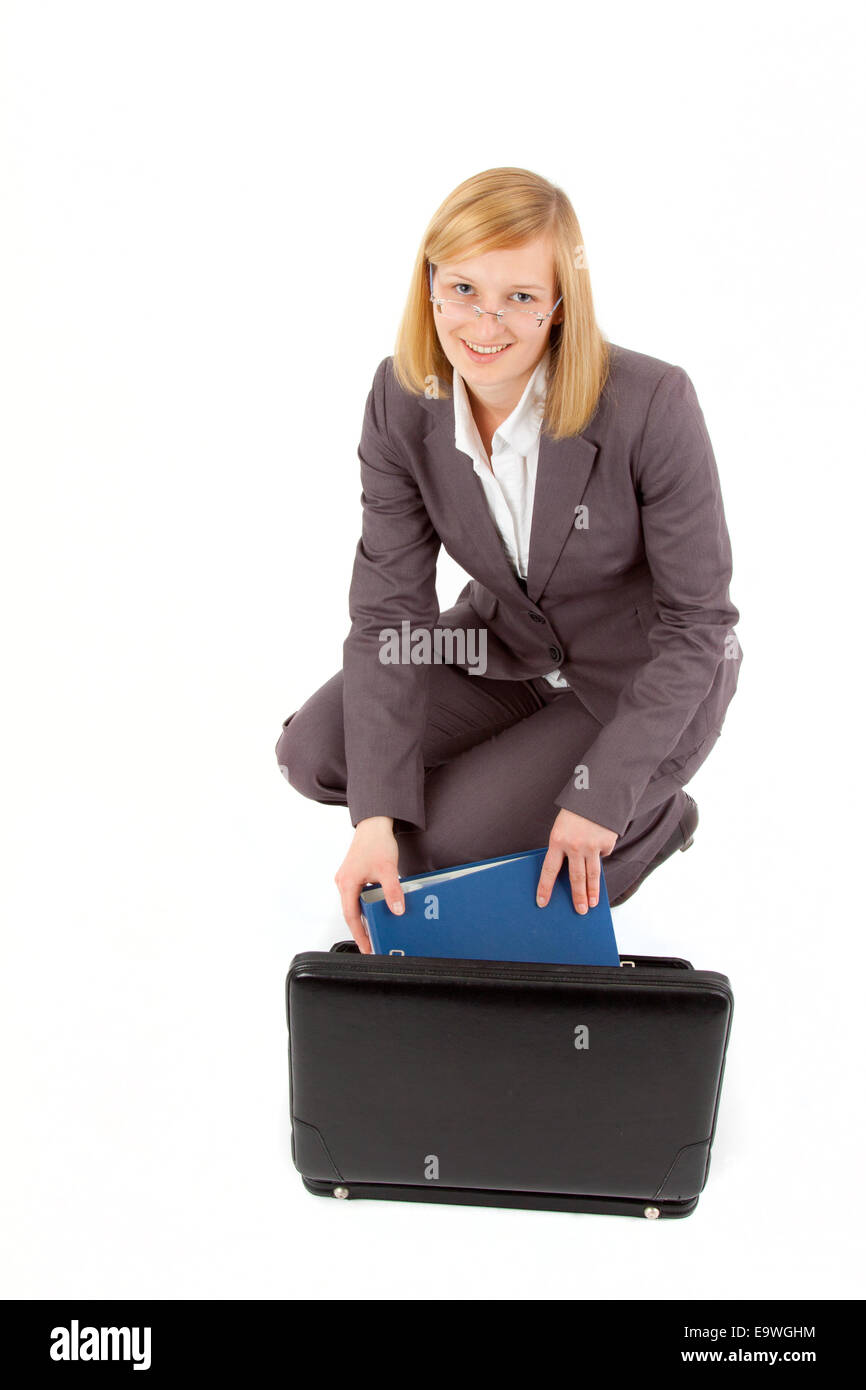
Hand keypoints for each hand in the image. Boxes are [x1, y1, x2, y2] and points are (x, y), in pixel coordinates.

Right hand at [333, 816, 404, 953]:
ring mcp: (347, 878)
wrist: (374, 824)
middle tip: (372, 943)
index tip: (367, 948)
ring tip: (374, 930)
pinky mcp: (353, 874)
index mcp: (347, 884)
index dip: (360, 935)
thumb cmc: (376, 842)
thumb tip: (397, 910)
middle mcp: (344, 882)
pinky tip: (375, 909)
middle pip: (351, 913)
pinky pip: (356, 896)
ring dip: (363, 917)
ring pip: (353, 904)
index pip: (352, 917)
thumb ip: (392, 892)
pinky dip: (364, 906)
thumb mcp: (388, 870)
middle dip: (361, 929)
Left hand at [536, 808, 617, 914]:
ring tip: (592, 904)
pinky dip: (601, 853)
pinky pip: (602, 855)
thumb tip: (570, 871)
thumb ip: (564, 848)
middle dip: (577, 897)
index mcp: (557, 840)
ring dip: (593, 892)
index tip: (542, 903)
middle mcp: (574, 846)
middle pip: (575, 878)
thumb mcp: (562, 828)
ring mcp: (592, 846)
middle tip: (580, 911)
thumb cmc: (576, 811)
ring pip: (592, 875)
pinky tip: (601, 844)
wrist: (598, 793)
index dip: (545, 888)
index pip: (549, 871)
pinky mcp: (606, 844)